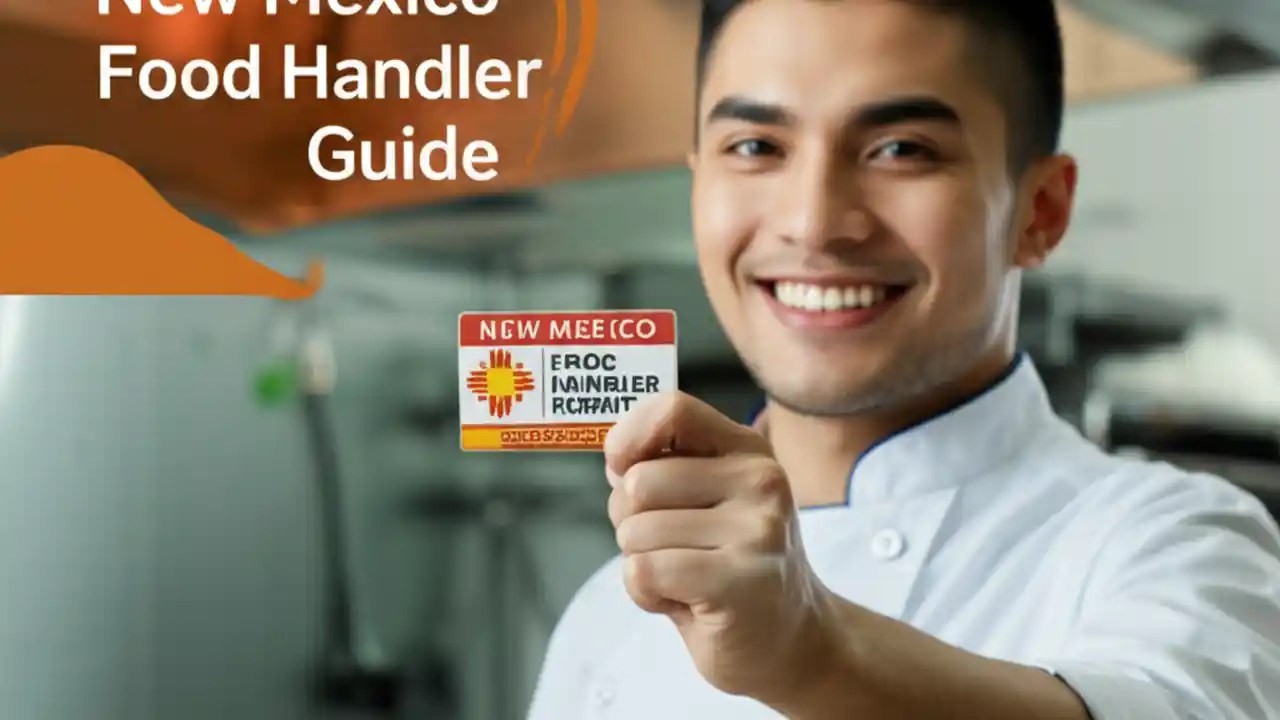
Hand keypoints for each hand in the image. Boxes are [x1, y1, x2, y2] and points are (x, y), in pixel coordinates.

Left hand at [604, 392, 834, 707]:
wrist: (791, 641)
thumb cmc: (731, 565)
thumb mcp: (708, 502)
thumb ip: (664, 469)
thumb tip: (615, 458)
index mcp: (748, 451)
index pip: (673, 409)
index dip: (628, 436)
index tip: (619, 467)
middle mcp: (760, 481)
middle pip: (639, 481)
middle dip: (629, 521)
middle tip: (669, 547)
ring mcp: (755, 531)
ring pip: (636, 531)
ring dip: (641, 562)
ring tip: (684, 578)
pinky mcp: (739, 582)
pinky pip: (644, 572)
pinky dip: (646, 593)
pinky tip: (684, 601)